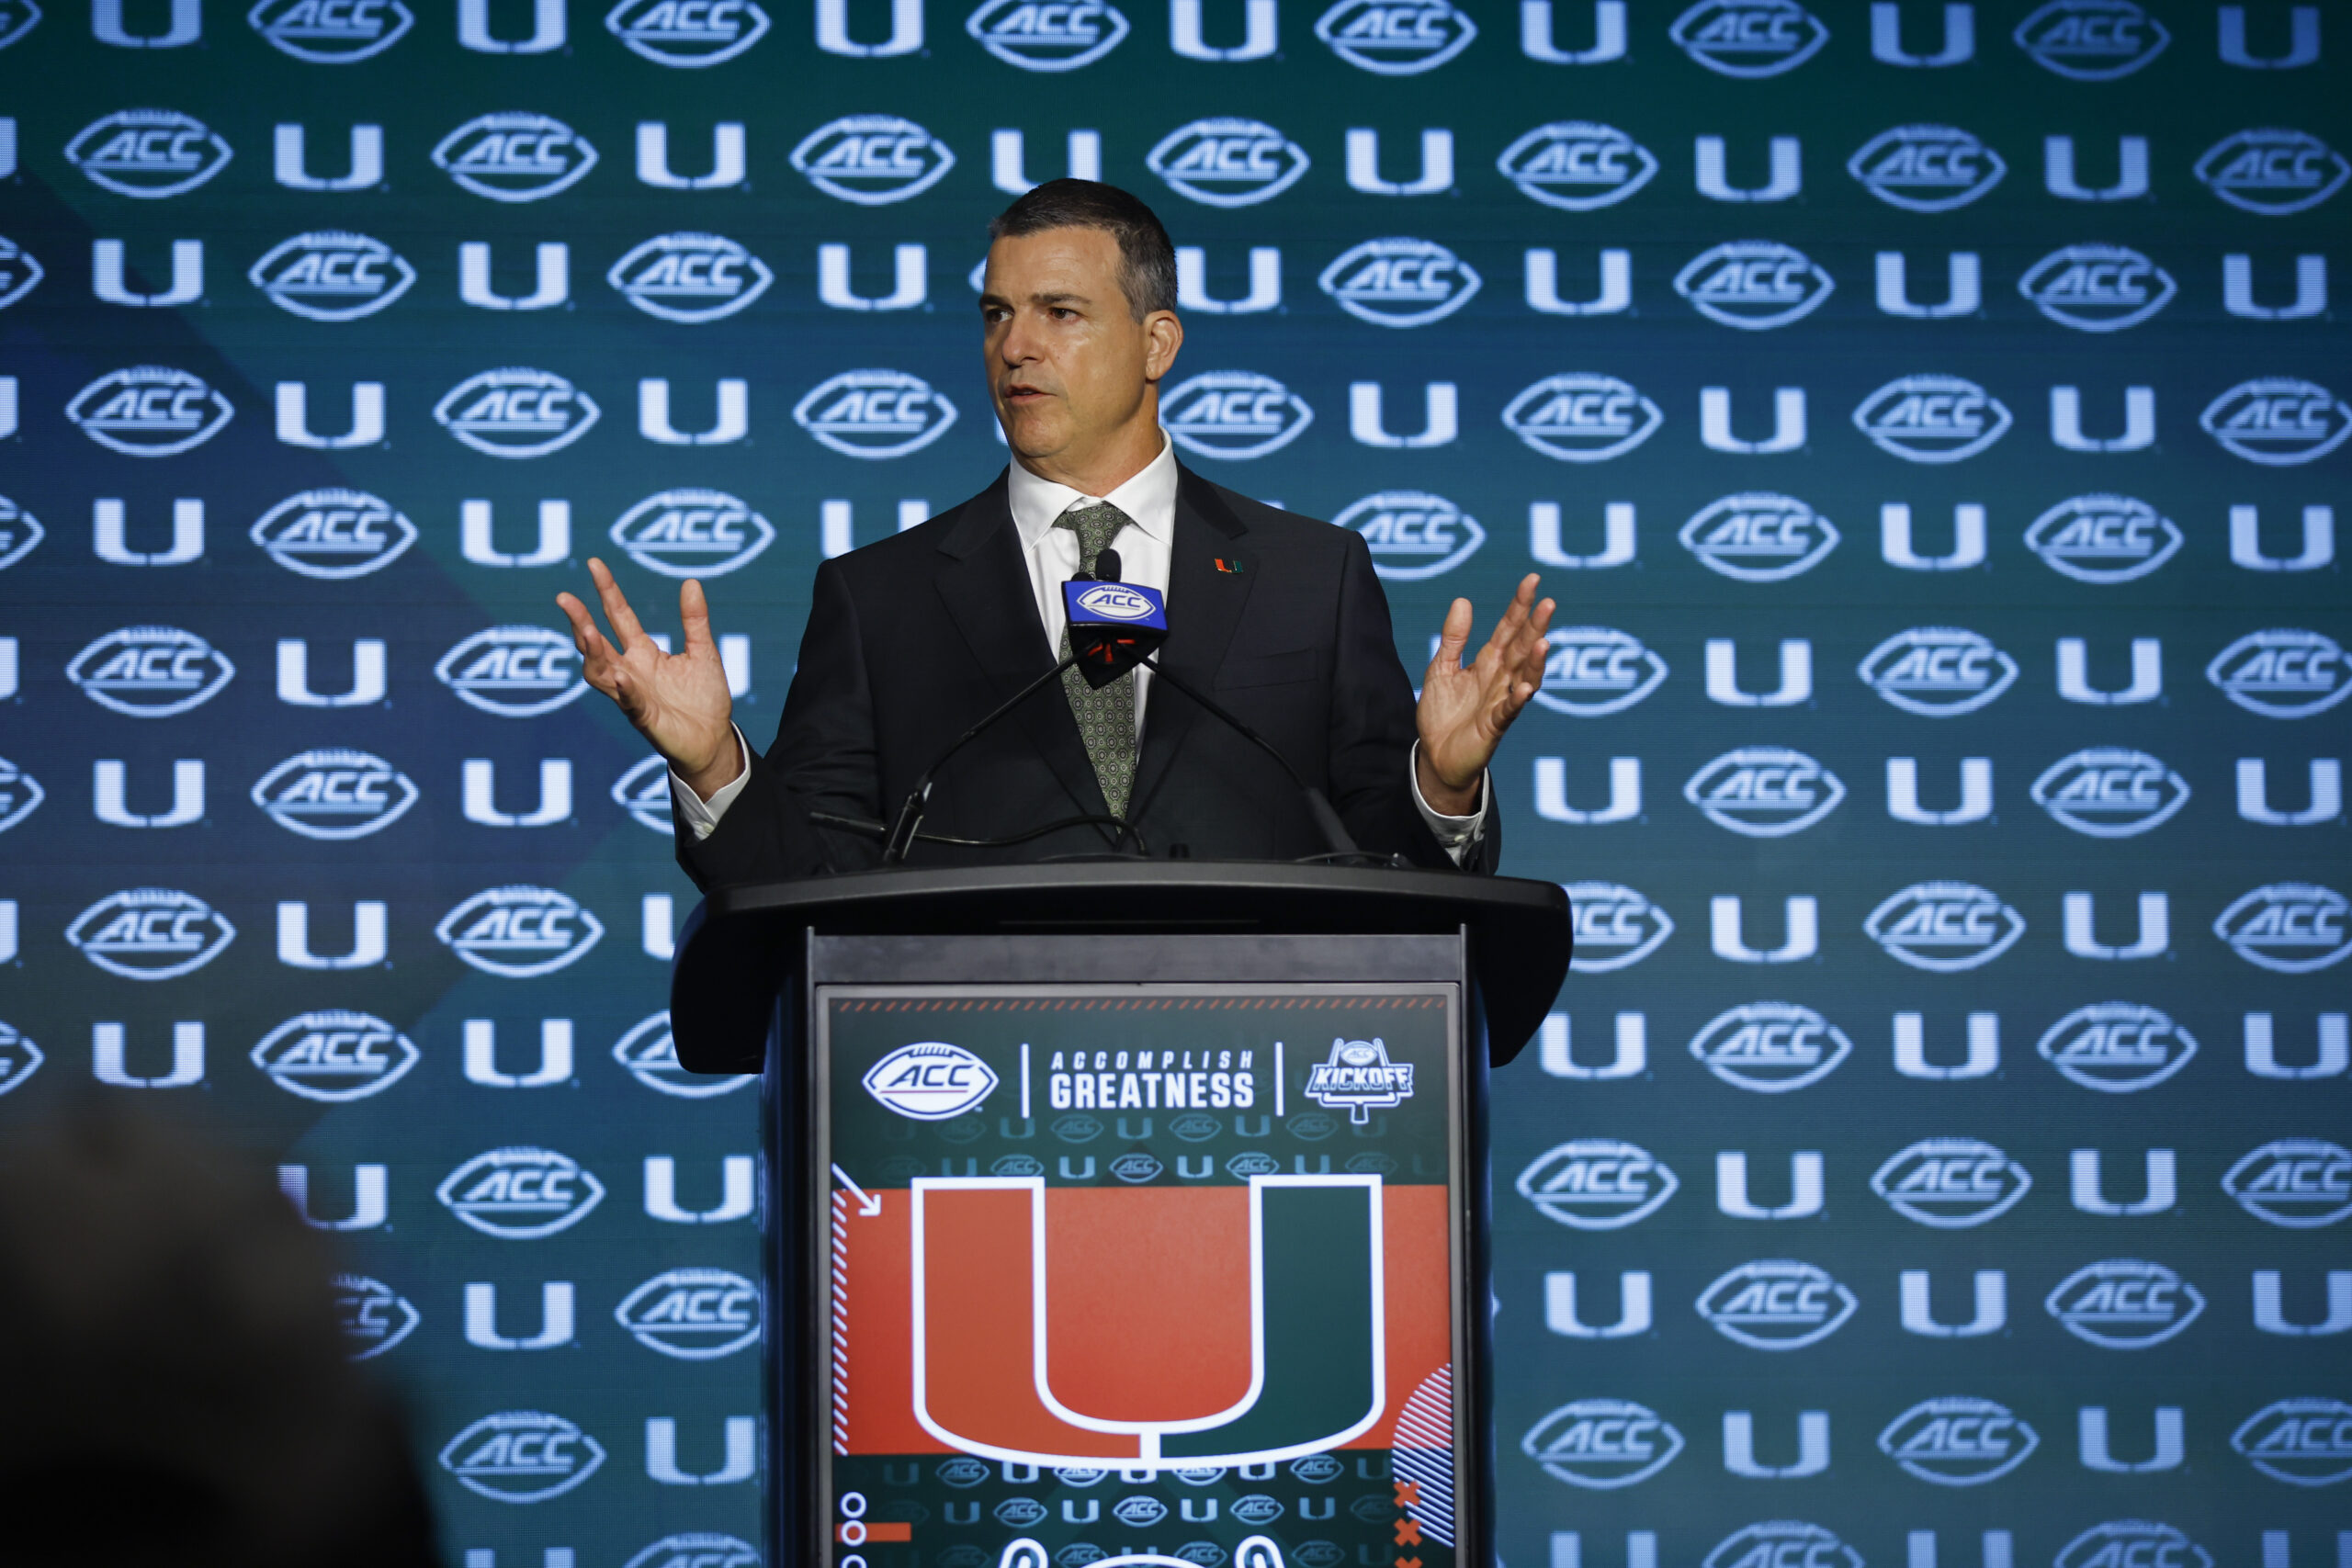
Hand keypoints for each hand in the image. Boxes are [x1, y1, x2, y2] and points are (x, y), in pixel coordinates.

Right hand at [556, 558, 739, 798]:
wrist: (713, 739)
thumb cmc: (704, 698)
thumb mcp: (703, 652)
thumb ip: (694, 620)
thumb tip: (691, 581)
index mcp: (643, 653)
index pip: (619, 616)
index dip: (607, 590)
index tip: (595, 564)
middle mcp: (630, 671)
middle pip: (596, 643)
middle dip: (580, 621)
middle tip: (564, 598)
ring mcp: (632, 695)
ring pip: (600, 673)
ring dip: (592, 653)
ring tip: (587, 632)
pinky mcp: (644, 718)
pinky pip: (629, 703)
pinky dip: (624, 689)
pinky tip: (621, 675)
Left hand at [1415, 573, 1554, 815]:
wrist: (1435, 756)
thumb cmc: (1441, 713)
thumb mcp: (1441, 668)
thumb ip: (1454, 638)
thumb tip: (1463, 600)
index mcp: (1488, 662)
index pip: (1508, 628)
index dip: (1520, 605)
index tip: (1533, 580)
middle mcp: (1500, 679)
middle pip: (1522, 648)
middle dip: (1535, 626)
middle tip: (1549, 603)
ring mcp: (1500, 702)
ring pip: (1524, 678)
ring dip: (1535, 661)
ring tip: (1543, 641)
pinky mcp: (1494, 726)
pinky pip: (1509, 711)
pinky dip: (1517, 700)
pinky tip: (1525, 687)